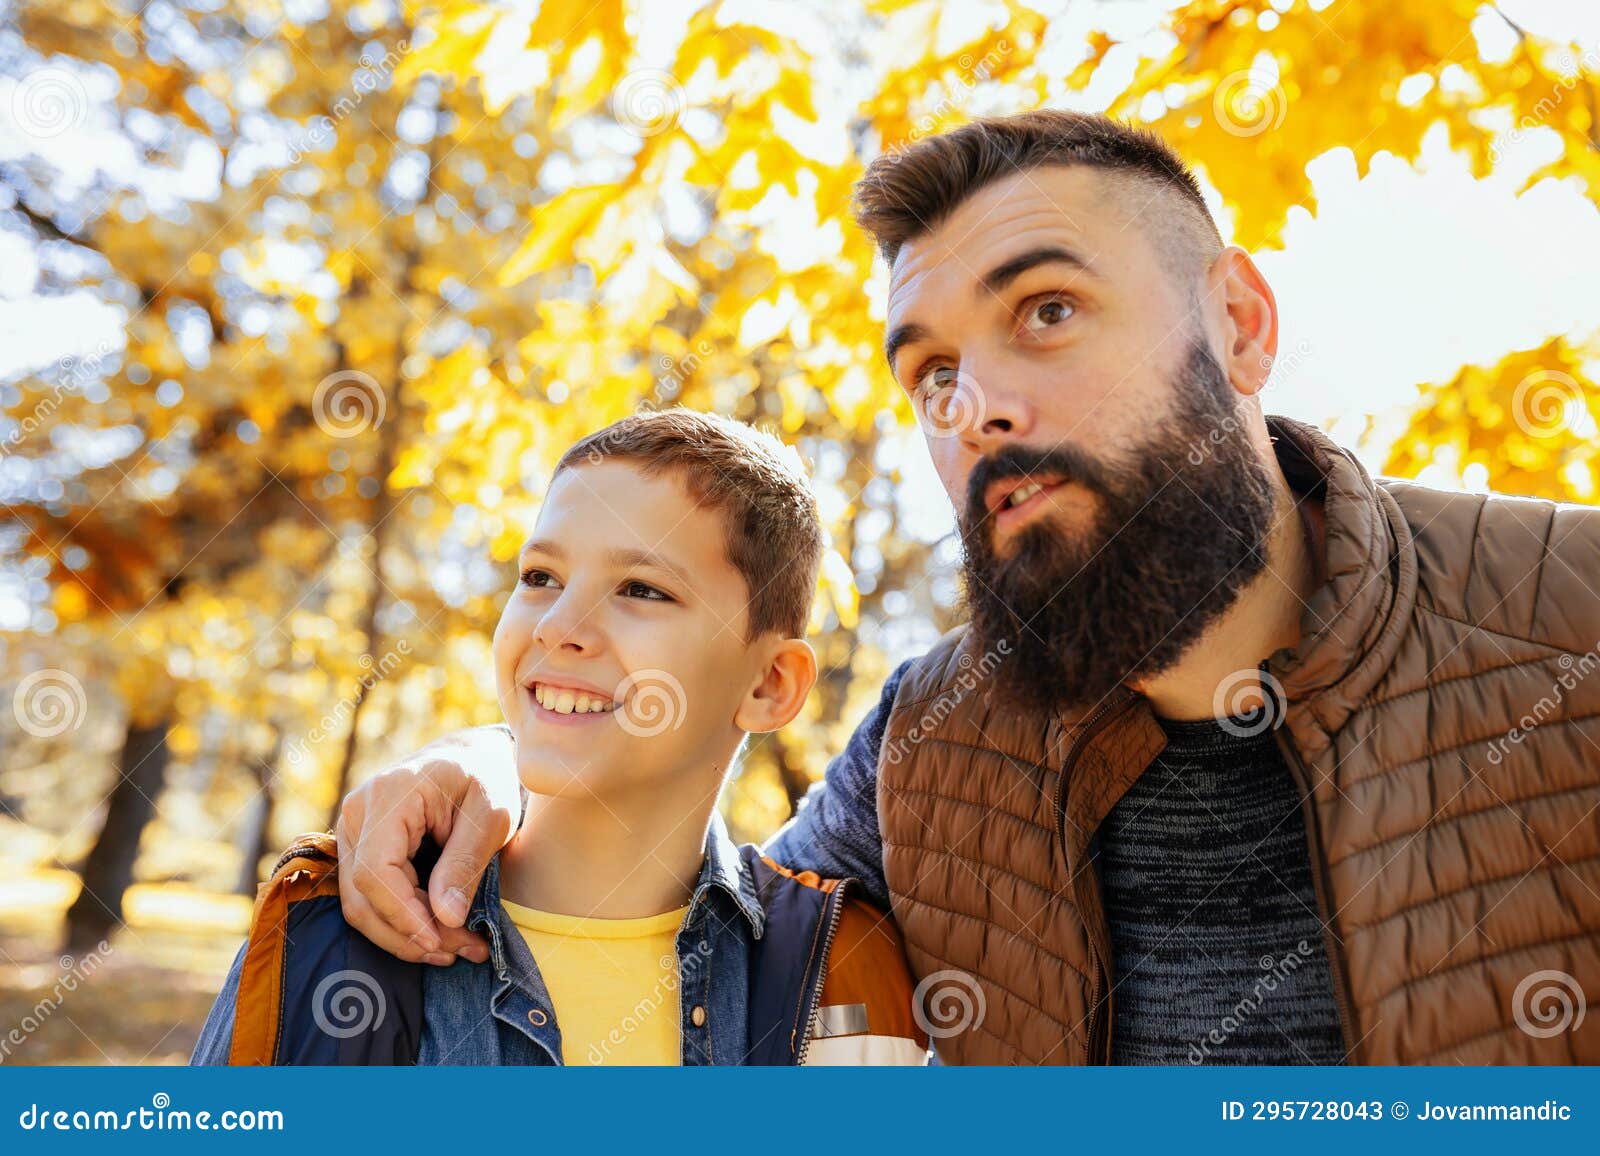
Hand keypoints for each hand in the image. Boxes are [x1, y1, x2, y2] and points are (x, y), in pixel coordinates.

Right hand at [335, 728, 519, 964]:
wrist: (470, 756)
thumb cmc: (485, 777)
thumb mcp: (492, 813)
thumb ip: (465, 862)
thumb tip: (445, 919)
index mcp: (389, 794)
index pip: (375, 871)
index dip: (404, 915)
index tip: (443, 940)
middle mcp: (357, 812)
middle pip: (361, 895)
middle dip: (408, 935)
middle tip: (462, 952)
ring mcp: (351, 830)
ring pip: (358, 904)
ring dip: (403, 937)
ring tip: (455, 950)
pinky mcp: (358, 848)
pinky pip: (367, 897)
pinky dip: (399, 923)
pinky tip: (438, 935)